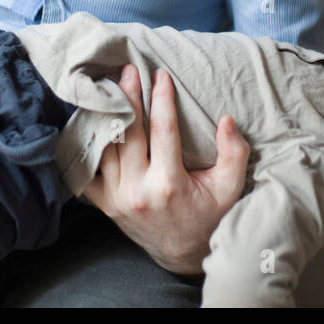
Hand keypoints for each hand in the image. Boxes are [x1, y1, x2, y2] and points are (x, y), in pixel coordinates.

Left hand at [82, 64, 250, 274]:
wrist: (182, 253)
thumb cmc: (208, 216)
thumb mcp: (230, 188)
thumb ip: (234, 153)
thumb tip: (227, 119)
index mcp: (169, 184)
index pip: (162, 131)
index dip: (162, 99)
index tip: (161, 75)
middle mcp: (138, 191)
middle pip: (128, 133)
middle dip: (128, 97)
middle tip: (128, 70)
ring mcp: (117, 199)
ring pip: (105, 148)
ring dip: (106, 115)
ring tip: (108, 88)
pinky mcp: (105, 204)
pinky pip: (89, 171)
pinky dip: (89, 146)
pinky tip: (91, 122)